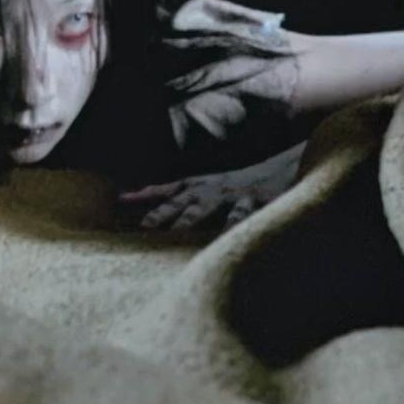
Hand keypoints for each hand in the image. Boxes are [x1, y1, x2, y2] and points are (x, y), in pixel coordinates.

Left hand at [118, 144, 303, 230]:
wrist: (281, 169)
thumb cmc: (240, 184)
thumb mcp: (211, 187)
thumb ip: (187, 199)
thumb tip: (160, 212)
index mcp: (200, 185)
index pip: (167, 190)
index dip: (145, 194)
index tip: (122, 199)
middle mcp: (211, 188)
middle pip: (179, 201)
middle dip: (161, 213)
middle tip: (144, 227)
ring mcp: (231, 193)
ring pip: (205, 207)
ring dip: (188, 218)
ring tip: (175, 230)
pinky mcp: (253, 200)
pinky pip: (241, 214)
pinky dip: (233, 224)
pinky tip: (227, 234)